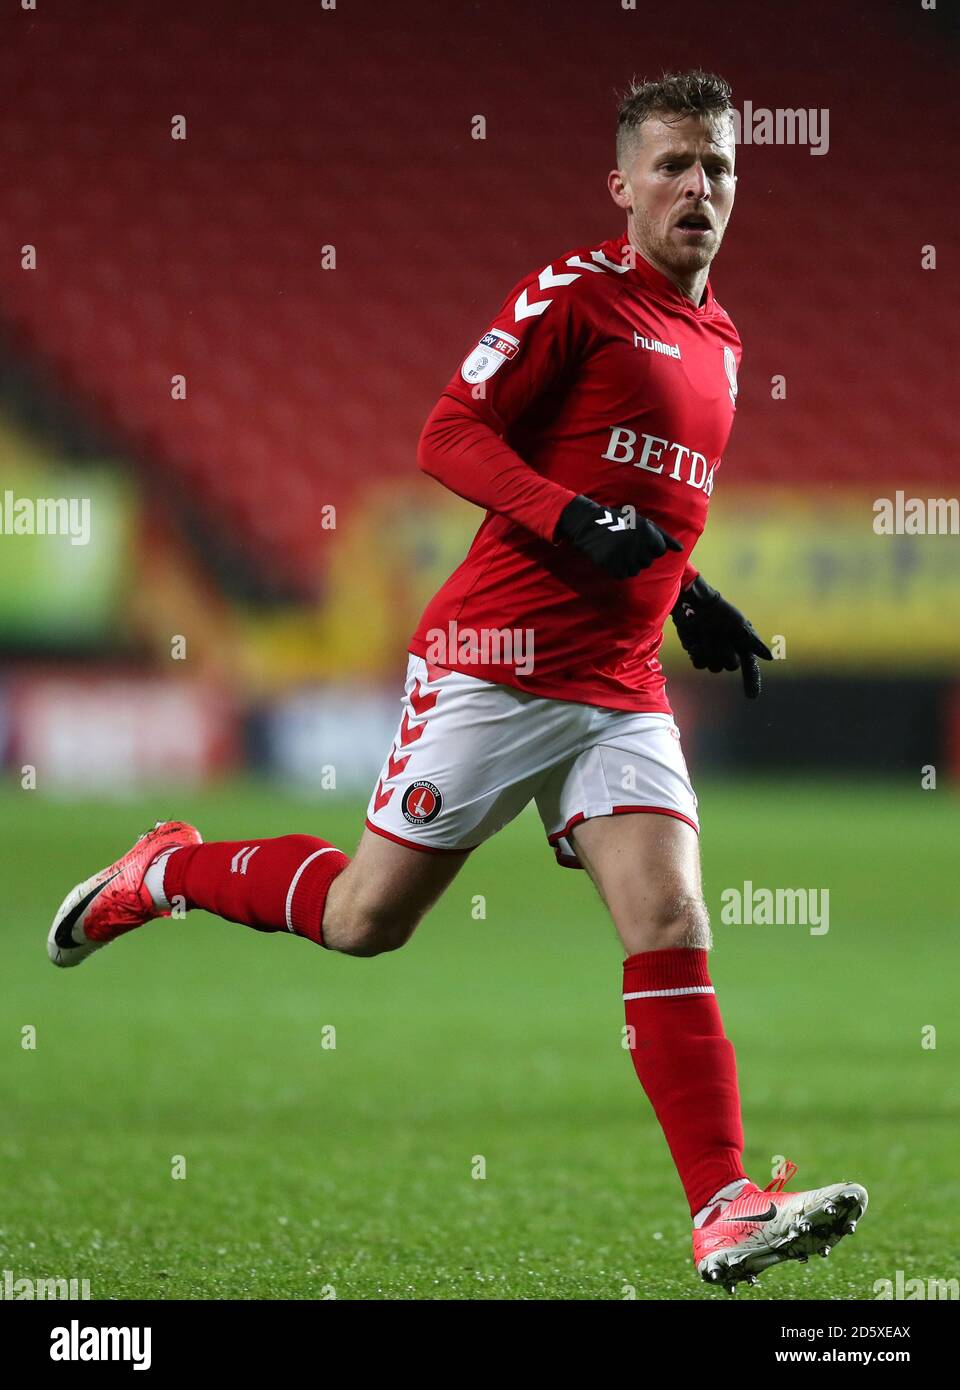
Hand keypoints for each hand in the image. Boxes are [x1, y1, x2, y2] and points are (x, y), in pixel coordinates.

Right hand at [557, 494, 682, 579]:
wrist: (590, 523)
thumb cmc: (620, 522)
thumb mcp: (643, 524)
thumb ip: (664, 536)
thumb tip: (680, 549)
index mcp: (648, 533)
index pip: (659, 550)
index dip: (650, 546)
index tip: (638, 538)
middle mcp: (638, 545)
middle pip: (648, 562)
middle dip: (639, 554)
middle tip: (625, 542)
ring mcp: (624, 556)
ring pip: (635, 570)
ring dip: (628, 563)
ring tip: (619, 549)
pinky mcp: (611, 564)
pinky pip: (622, 575)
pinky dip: (617, 569)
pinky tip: (612, 557)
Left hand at [671, 576, 772, 698]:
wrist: (695, 605)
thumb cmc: (720, 612)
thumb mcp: (740, 625)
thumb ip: (754, 642)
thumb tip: (770, 657)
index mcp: (741, 645)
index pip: (749, 667)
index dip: (751, 681)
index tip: (751, 696)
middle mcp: (728, 651)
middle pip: (729, 667)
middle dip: (724, 653)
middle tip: (719, 637)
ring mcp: (712, 653)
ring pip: (713, 667)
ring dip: (709, 651)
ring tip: (705, 636)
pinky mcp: (697, 653)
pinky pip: (699, 665)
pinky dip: (697, 654)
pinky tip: (695, 642)